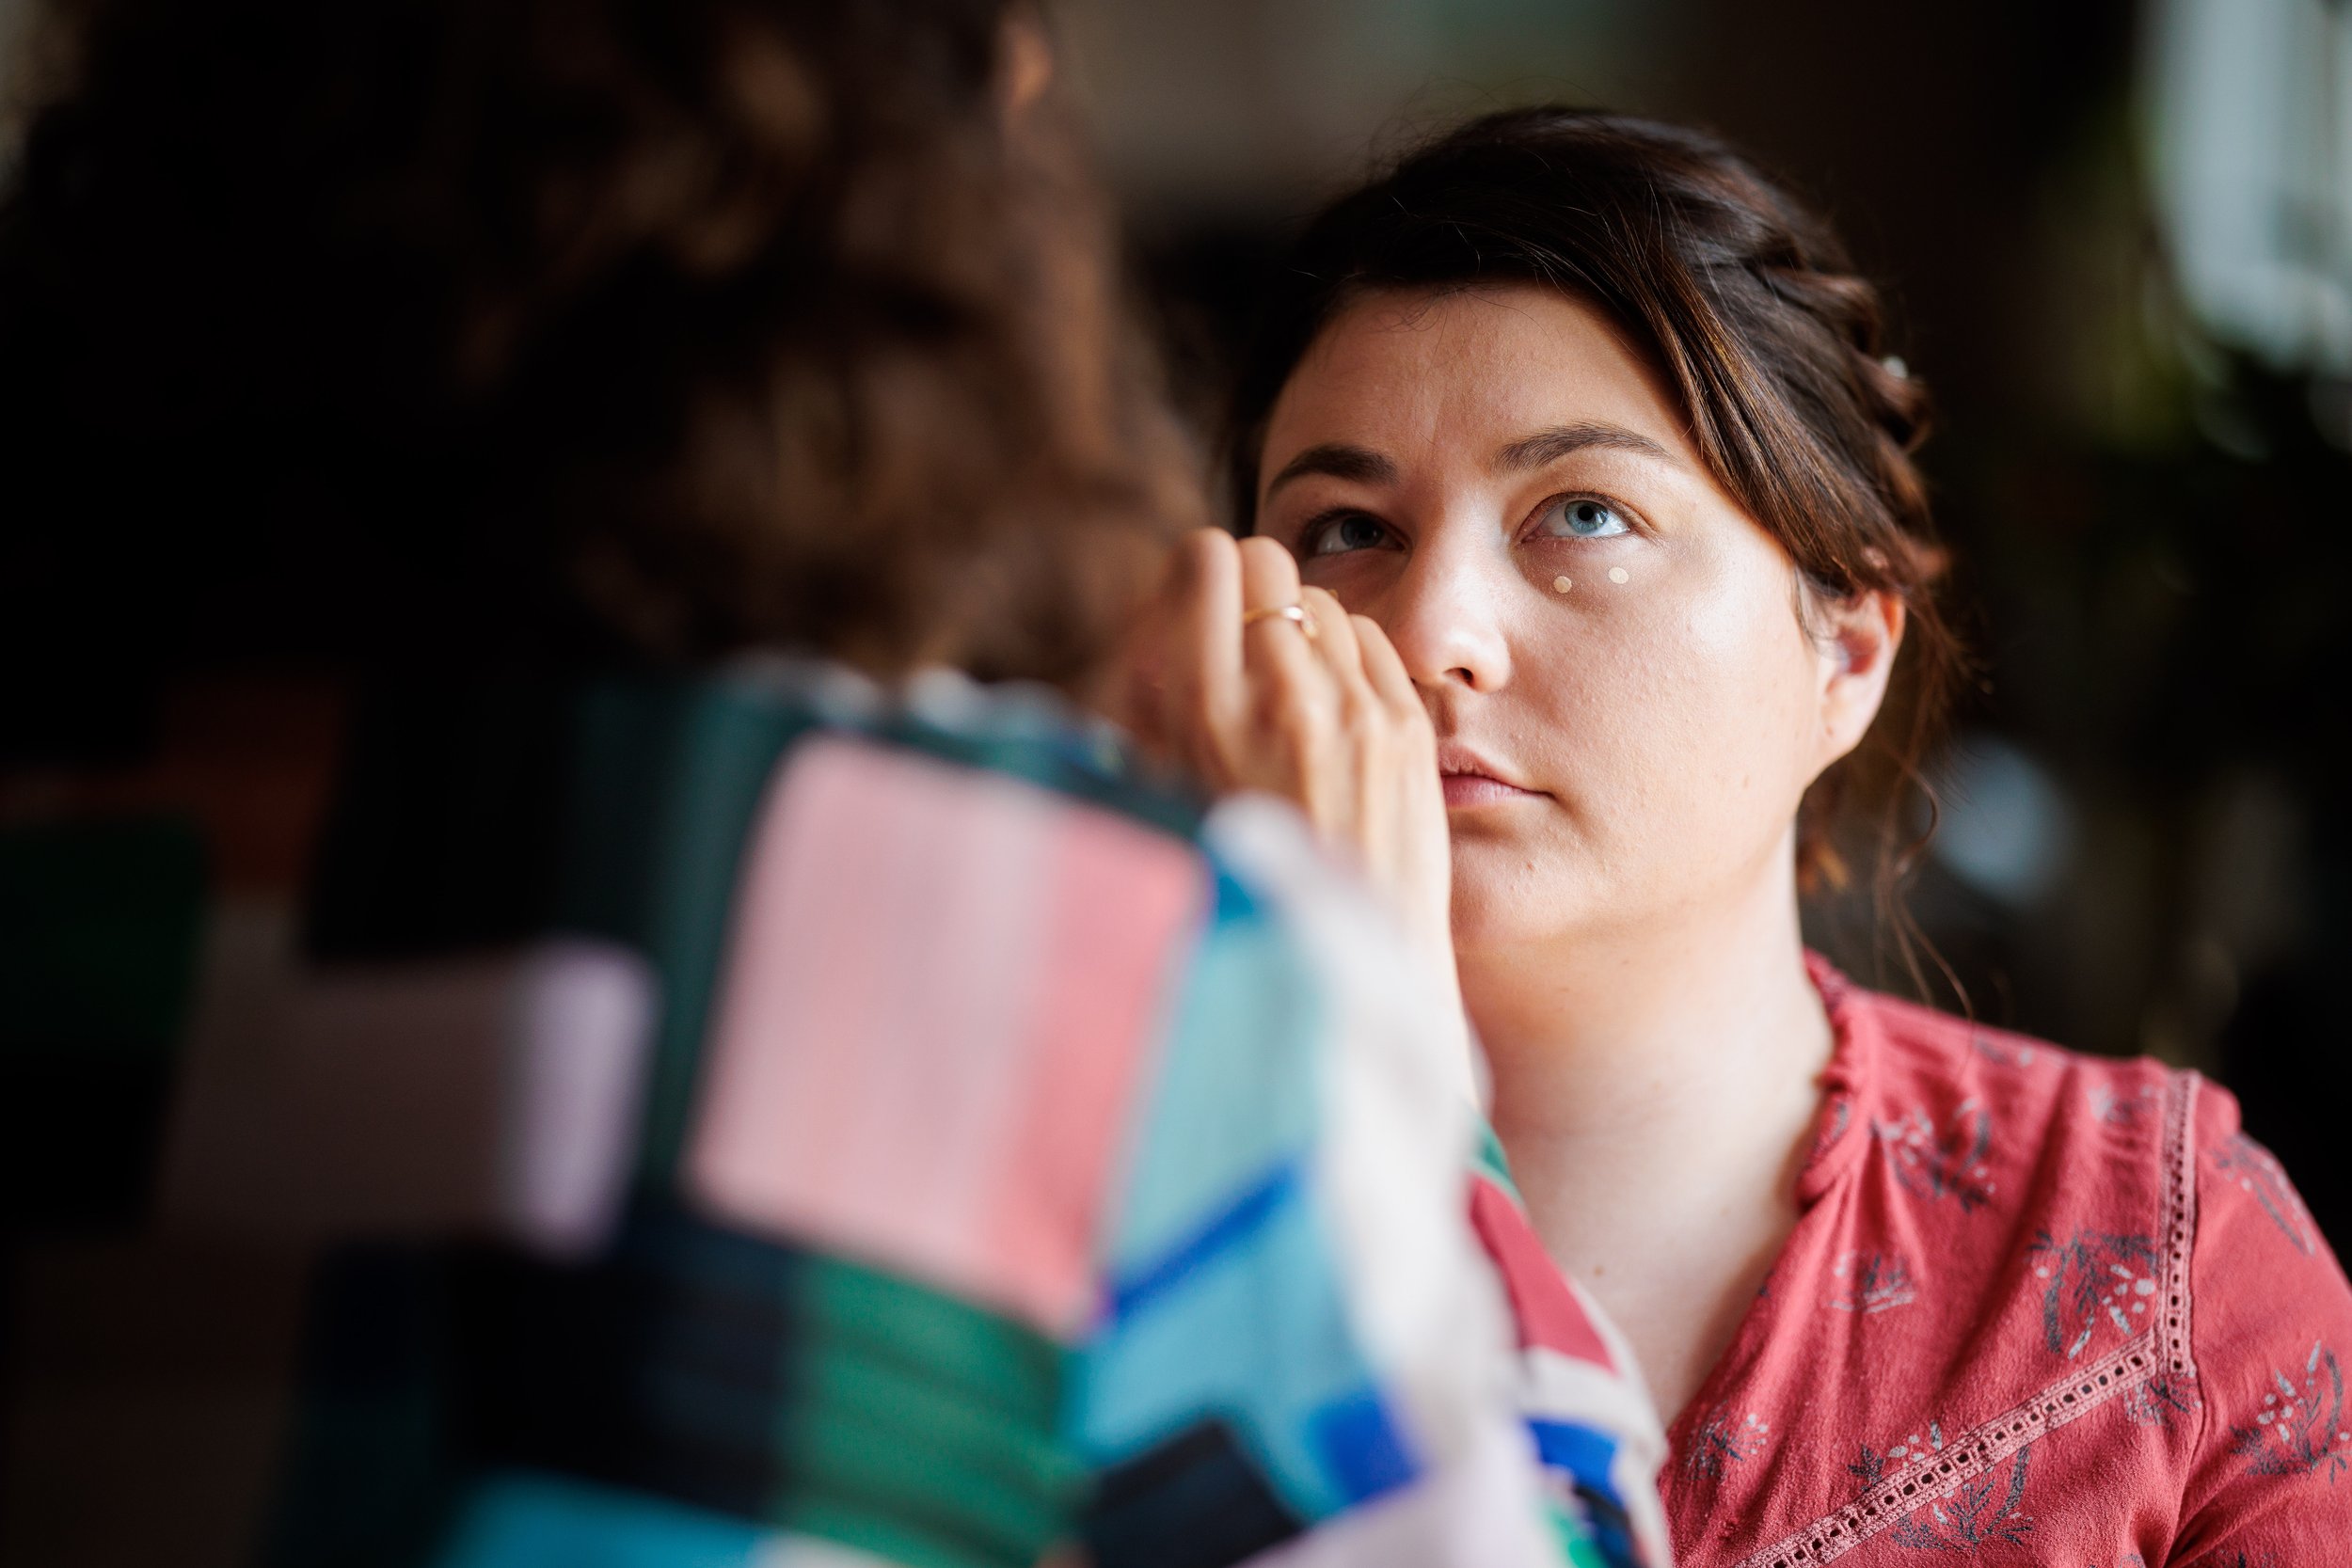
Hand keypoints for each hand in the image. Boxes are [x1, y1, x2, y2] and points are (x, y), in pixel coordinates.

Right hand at [1115, 529, 1454, 979]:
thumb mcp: (1170, 793)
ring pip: (1321, 596)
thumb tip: (1167, 621)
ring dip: (1300, 624)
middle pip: (1266, 562)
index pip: (1205, 563)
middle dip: (1252, 585)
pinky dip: (1349, 657)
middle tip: (1247, 631)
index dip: (1201, 567)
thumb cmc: (1242, 885)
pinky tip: (1338, 708)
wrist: (1344, 963)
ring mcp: (1352, 709)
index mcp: (1205, 716)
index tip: (1203, 591)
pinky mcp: (1407, 724)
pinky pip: (1370, 638)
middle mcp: (1280, 699)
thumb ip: (1162, 703)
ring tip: (1292, 685)